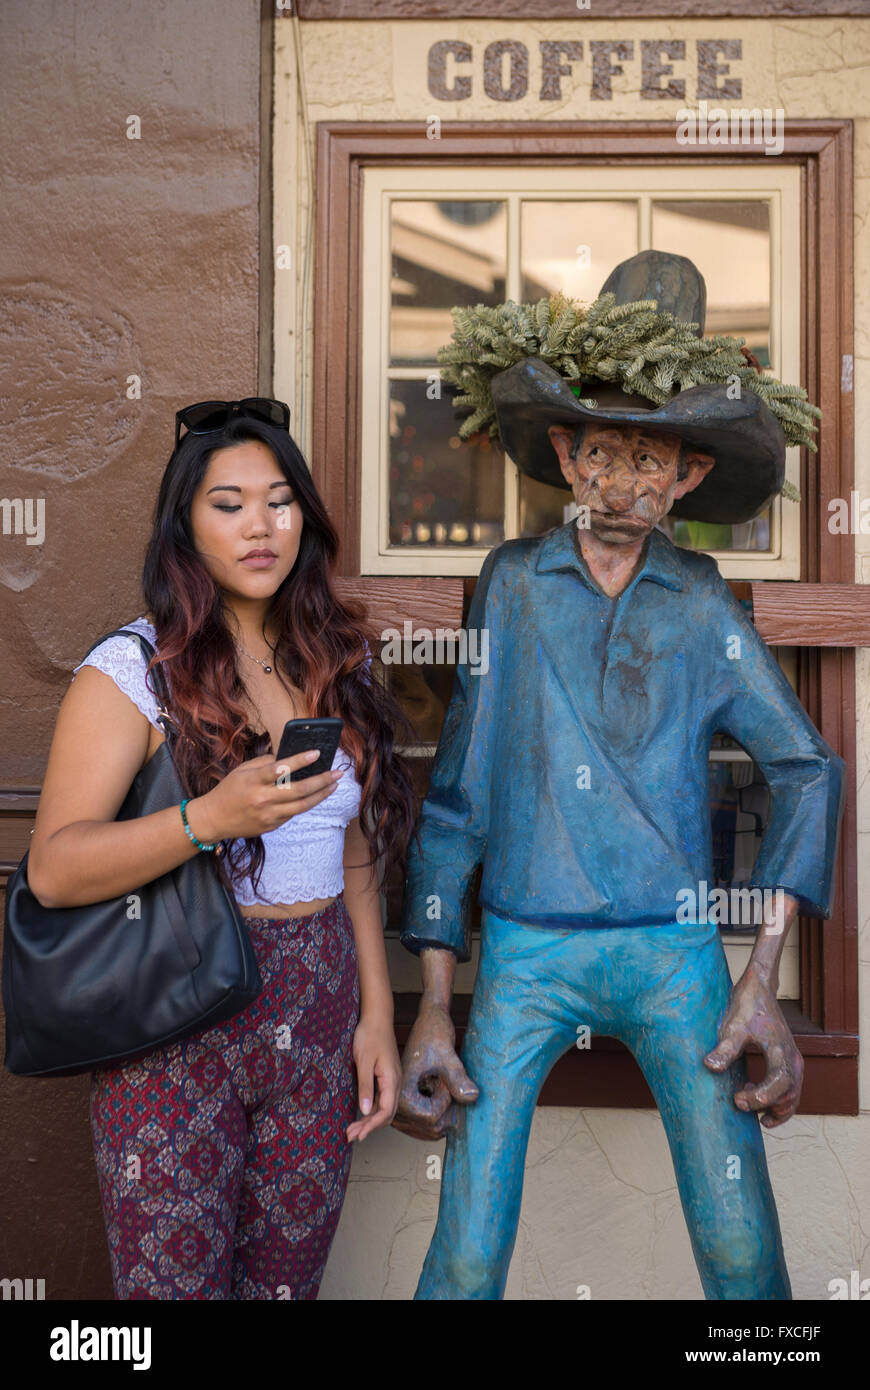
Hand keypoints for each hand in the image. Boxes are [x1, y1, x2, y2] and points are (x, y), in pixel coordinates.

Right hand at [185, 750, 341, 841]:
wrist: (214, 819)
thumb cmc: (229, 790)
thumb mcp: (243, 770)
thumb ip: (266, 764)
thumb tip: (291, 757)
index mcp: (253, 781)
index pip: (280, 769)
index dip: (299, 761)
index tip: (317, 753)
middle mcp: (262, 799)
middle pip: (299, 790)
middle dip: (321, 780)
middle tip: (337, 772)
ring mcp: (268, 815)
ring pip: (302, 805)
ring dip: (322, 794)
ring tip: (334, 784)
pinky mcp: (272, 826)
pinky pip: (293, 813)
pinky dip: (306, 803)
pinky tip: (316, 795)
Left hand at [347, 1015, 401, 1142]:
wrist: (377, 1018)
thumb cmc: (369, 1036)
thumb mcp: (364, 1061)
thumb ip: (365, 1086)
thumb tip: (366, 1110)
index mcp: (392, 1079)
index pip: (386, 1111)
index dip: (372, 1125)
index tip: (358, 1135)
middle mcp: (395, 1082)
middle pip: (386, 1113)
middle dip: (370, 1127)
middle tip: (351, 1135)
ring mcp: (392, 1080)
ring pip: (384, 1107)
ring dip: (370, 1120)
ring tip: (352, 1129)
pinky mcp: (386, 1076)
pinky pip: (382, 1099)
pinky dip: (372, 1109)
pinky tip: (361, 1114)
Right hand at [392, 999, 478, 1140]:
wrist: (428, 1023)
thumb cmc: (434, 1034)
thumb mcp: (447, 1055)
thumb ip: (457, 1077)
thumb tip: (472, 1096)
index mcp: (401, 1095)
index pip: (431, 1118)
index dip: (445, 1099)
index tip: (442, 1077)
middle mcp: (397, 1106)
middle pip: (433, 1128)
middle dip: (446, 1108)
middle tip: (442, 1081)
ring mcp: (403, 1110)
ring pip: (433, 1129)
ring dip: (444, 1111)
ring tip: (439, 1085)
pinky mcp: (410, 1109)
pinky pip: (430, 1124)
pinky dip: (440, 1112)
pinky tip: (440, 1092)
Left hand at [704, 968, 803, 1126]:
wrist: (759, 990)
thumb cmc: (747, 1007)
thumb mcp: (733, 1027)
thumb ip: (725, 1049)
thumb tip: (710, 1067)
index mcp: (781, 1051)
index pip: (780, 1083)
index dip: (761, 1097)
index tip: (738, 1099)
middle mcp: (793, 1059)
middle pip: (789, 1095)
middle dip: (766, 1106)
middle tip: (739, 1104)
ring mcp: (793, 1062)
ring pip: (791, 1096)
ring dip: (773, 1107)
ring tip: (747, 1106)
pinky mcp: (788, 1062)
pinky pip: (788, 1090)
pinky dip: (776, 1101)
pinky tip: (754, 1101)